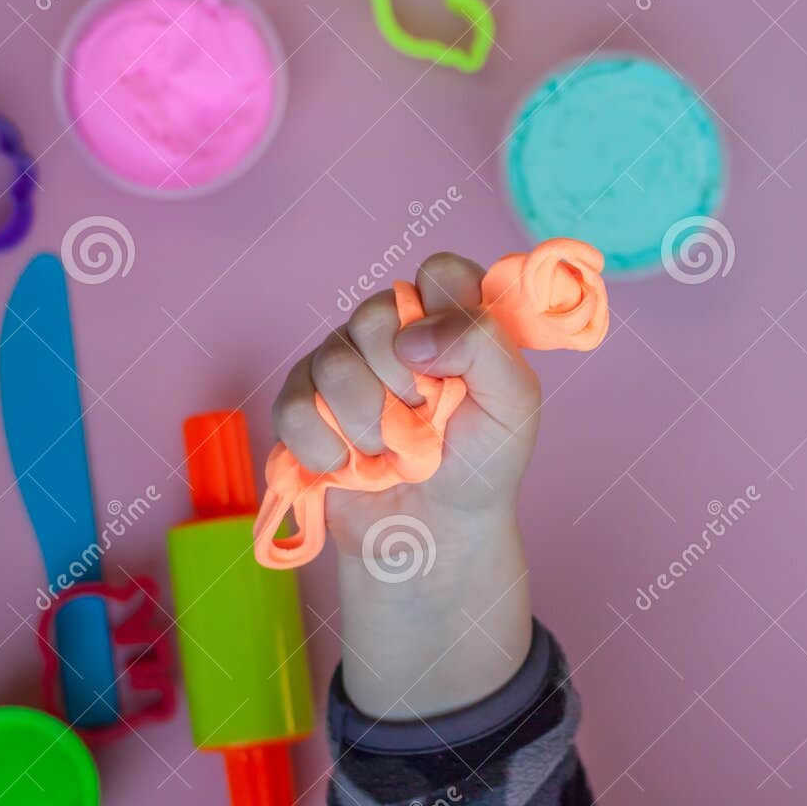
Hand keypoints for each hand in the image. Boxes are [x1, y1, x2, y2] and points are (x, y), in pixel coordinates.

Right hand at [272, 253, 539, 720]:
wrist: (436, 534)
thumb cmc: (482, 465)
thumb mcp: (513, 405)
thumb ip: (484, 346)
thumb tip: (412, 334)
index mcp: (451, 316)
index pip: (439, 271)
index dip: (442, 313)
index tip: (451, 364)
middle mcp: (393, 328)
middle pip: (374, 315)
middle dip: (404, 386)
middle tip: (426, 421)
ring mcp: (342, 362)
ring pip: (332, 362)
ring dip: (369, 425)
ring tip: (393, 454)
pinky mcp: (302, 403)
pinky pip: (293, 406)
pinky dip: (325, 448)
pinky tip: (350, 467)